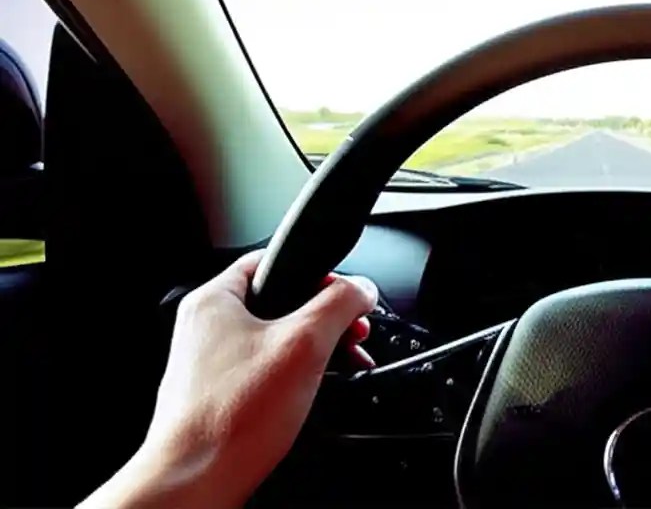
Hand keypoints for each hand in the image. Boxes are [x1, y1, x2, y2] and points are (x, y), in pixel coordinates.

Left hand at [81, 251, 377, 508]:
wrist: (197, 479)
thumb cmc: (231, 418)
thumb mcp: (304, 345)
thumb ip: (339, 305)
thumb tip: (362, 288)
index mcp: (214, 300)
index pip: (274, 260)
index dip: (320, 274)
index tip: (347, 295)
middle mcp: (206, 328)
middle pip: (281, 301)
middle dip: (325, 317)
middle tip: (353, 332)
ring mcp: (211, 362)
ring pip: (276, 338)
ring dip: (316, 348)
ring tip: (342, 363)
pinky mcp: (219, 394)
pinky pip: (266, 369)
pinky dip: (296, 374)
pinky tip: (315, 389)